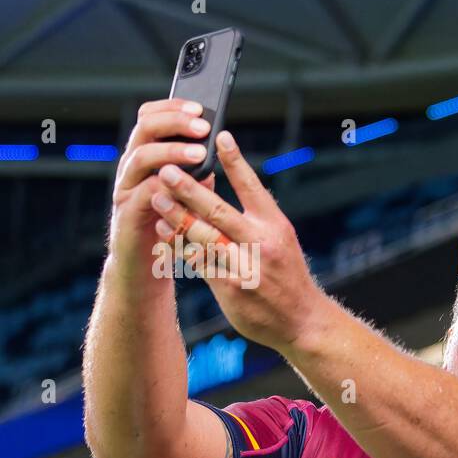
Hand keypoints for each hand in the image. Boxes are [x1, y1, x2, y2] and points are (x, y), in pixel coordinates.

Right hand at [107, 98, 215, 282]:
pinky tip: (183, 187)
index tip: (200, 107)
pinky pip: (142, 194)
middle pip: (144, 130)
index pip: (150, 118)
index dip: (172, 108)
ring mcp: (126, 189)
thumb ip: (198, 171)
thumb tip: (221, 149)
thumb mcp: (188, 193)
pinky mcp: (127, 214)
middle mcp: (132, 168)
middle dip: (174, 123)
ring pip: (141, 158)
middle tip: (202, 127)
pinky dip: (163, 188)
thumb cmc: (171, 225)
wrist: (144, 266)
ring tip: (200, 154)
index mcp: (147, 157)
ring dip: (171, 152)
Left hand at [149, 130, 328, 352]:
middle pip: (218, 211)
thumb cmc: (287, 276)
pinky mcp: (229, 288)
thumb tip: (228, 187)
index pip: (253, 188)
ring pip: (202, 237)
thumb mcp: (282, 240)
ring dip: (176, 217)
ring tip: (156, 199)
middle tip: (166, 170)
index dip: (235, 162)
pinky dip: (180, 246)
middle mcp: (261, 244)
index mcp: (275, 227)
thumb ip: (256, 217)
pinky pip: (198, 262)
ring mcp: (245, 267)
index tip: (220, 137)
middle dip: (188, 189)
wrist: (301, 321)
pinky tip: (166, 233)